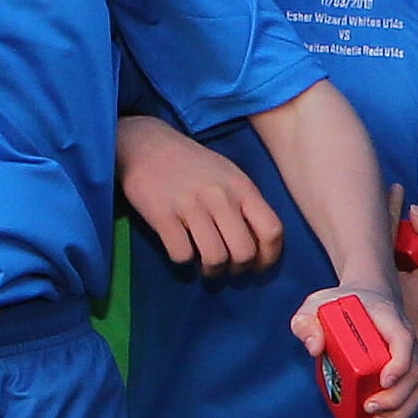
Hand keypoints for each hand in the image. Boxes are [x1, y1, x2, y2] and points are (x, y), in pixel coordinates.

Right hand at [117, 112, 282, 276]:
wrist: (146, 145)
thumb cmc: (192, 164)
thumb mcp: (228, 175)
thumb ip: (245, 204)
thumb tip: (260, 244)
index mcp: (242, 187)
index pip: (271, 230)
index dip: (269, 256)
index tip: (259, 266)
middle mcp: (220, 197)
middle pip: (244, 252)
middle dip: (239, 270)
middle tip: (229, 270)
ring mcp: (191, 206)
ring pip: (215, 258)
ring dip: (212, 272)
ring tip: (207, 268)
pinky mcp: (163, 216)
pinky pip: (182, 255)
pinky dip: (184, 261)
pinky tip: (183, 251)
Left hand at [291, 284, 417, 417]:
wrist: (367, 297)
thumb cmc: (339, 304)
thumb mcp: (316, 305)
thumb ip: (306, 323)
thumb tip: (314, 348)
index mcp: (387, 318)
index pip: (402, 339)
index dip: (399, 362)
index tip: (383, 382)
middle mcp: (405, 337)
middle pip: (414, 370)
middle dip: (396, 397)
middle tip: (369, 409)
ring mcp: (410, 355)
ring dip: (403, 410)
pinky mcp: (408, 370)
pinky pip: (415, 394)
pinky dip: (406, 414)